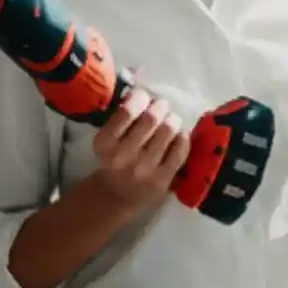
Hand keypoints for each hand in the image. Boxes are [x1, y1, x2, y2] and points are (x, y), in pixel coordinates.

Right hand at [90, 88, 190, 212]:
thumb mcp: (107, 139)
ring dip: (173, 120)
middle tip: (162, 107)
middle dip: (160, 106)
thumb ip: (121, 116)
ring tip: (171, 120)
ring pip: (168, 130)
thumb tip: (144, 90)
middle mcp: (123, 156)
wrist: (115, 197)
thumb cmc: (112, 161)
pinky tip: (179, 135)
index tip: (145, 97)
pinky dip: (182, 138)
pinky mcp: (162, 180)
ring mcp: (144, 169)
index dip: (141, 97)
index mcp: (105, 142)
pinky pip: (180, 150)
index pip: (128, 110)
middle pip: (152, 118)